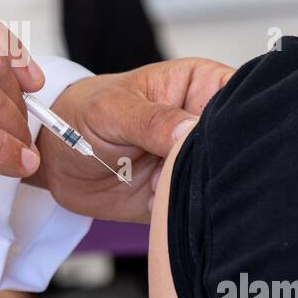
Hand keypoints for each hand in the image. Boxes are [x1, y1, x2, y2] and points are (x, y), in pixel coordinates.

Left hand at [29, 58, 235, 221]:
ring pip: (227, 179)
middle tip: (193, 169)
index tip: (222, 137)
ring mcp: (198, 160)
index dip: (243, 116)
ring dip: (207, 189)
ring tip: (172, 186)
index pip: (244, 95)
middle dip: (226, 159)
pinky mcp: (186, 194)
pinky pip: (203, 209)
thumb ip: (151, 120)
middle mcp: (206, 122)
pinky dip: (191, 213)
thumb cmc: (80, 116)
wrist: (53, 161)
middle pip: (242, 141)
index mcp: (200, 85)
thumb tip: (190, 131)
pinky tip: (168, 206)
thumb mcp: (110, 110)